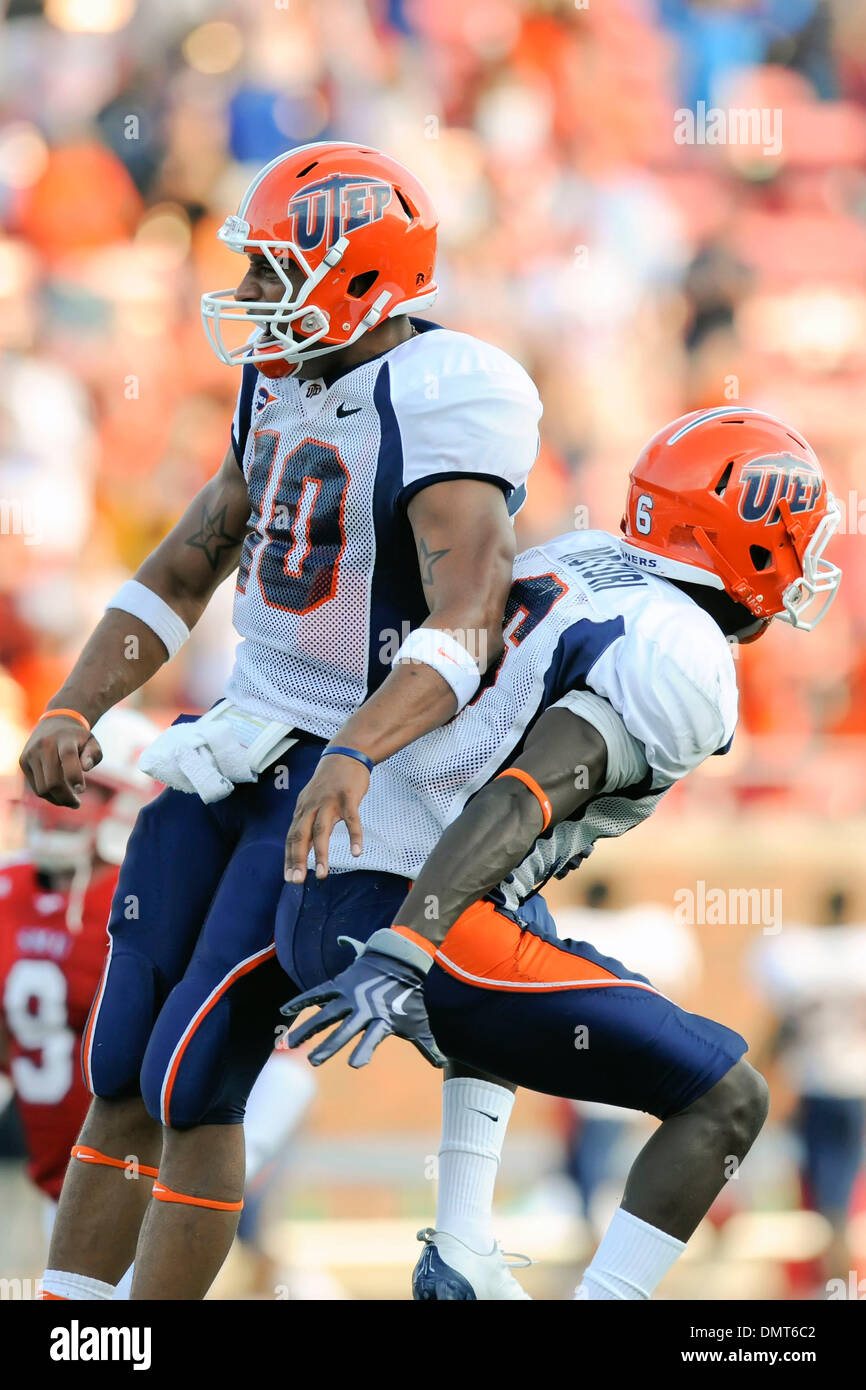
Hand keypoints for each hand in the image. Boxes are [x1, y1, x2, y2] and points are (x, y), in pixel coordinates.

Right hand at [19, 716, 102, 808]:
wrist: (56, 722)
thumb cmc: (78, 738)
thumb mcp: (92, 742)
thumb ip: (93, 755)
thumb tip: (85, 768)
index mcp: (64, 739)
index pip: (68, 757)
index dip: (74, 776)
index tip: (81, 790)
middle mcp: (44, 745)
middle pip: (53, 781)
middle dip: (66, 797)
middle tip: (76, 804)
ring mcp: (31, 753)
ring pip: (42, 788)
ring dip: (57, 800)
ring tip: (70, 801)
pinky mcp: (23, 761)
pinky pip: (36, 787)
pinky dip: (48, 795)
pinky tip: (59, 795)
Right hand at [281, 931, 445, 1069]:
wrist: (401, 958)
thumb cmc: (409, 997)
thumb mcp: (419, 1021)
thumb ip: (427, 1044)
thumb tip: (443, 1064)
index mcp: (382, 1018)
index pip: (372, 1038)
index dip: (365, 1050)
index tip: (356, 1065)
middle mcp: (363, 1008)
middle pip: (344, 1029)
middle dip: (329, 1045)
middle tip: (315, 1062)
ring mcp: (350, 995)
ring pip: (325, 1013)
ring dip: (308, 1028)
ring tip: (290, 1043)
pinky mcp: (341, 983)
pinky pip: (318, 992)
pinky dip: (302, 1000)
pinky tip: (284, 1010)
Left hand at [284, 752, 369, 881]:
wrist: (345, 755)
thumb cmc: (329, 783)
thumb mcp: (312, 801)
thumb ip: (306, 823)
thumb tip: (300, 848)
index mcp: (303, 810)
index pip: (292, 837)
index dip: (290, 858)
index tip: (289, 878)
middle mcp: (311, 806)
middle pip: (301, 835)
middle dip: (297, 859)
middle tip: (297, 880)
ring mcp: (329, 801)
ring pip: (321, 831)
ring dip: (320, 854)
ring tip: (322, 875)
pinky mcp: (348, 797)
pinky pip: (351, 819)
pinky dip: (354, 836)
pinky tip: (357, 852)